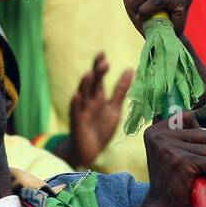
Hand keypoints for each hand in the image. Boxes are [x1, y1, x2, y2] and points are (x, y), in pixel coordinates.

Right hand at [65, 54, 134, 168]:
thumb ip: (120, 90)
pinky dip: (75, 104)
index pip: (98, 78)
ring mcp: (81, 112)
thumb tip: (130, 69)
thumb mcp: (113, 108)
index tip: (103, 54)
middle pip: (91, 84)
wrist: (88, 152)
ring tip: (89, 74)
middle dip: (96, 73)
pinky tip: (76, 96)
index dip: (99, 66)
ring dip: (85, 85)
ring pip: (82, 96)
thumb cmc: (100, 128)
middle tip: (104, 63)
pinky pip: (75, 113)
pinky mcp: (77, 124)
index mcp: (97, 97)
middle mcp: (88, 102)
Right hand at [140, 112, 205, 206]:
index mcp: (154, 131)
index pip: (187, 116)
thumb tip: (193, 112)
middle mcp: (159, 136)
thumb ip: (176, 132)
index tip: (185, 153)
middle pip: (202, 133)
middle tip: (189, 169)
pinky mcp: (183, 161)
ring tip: (192, 177)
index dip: (193, 135)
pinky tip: (198, 184)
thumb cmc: (169, 180)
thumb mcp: (166, 151)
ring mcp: (170, 147)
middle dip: (202, 153)